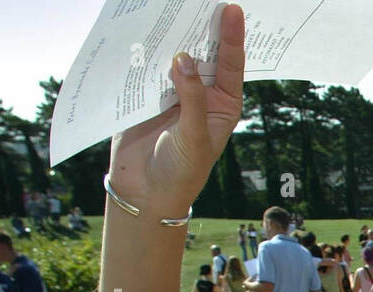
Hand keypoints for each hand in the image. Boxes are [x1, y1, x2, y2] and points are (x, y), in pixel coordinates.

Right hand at [106, 4, 245, 215]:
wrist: (145, 192)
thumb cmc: (181, 170)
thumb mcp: (193, 136)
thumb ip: (191, 97)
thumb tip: (183, 57)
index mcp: (223, 103)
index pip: (231, 64)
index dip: (231, 35)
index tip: (232, 8)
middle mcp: (201, 92)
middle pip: (203, 51)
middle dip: (202, 24)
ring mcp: (173, 90)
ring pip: (174, 54)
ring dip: (171, 32)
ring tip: (171, 6)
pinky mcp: (146, 92)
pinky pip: (145, 65)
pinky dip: (143, 48)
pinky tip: (140, 27)